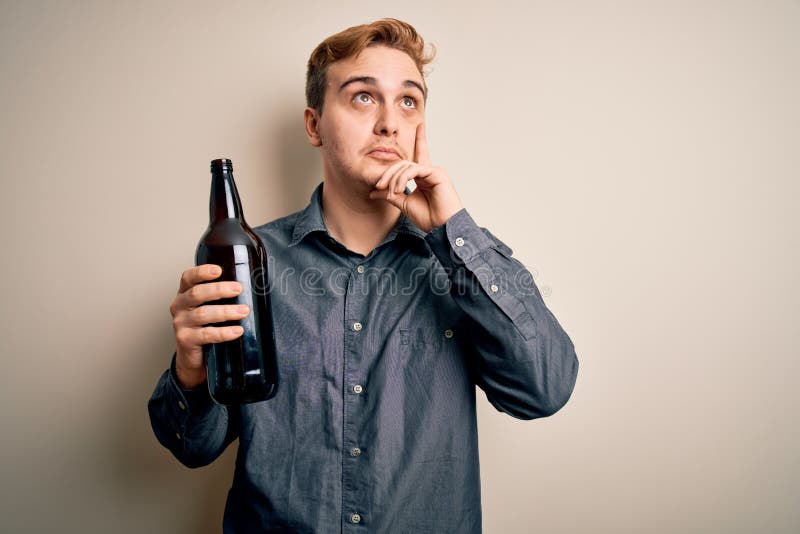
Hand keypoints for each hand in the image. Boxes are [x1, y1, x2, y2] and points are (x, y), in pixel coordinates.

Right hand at [169, 264, 248, 388]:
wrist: (194, 358)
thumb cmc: (205, 328)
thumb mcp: (209, 308)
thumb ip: (220, 297)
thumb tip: (249, 287)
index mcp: (185, 294)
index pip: (188, 278)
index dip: (201, 272)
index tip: (218, 270)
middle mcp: (180, 306)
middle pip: (197, 294)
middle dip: (219, 290)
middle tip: (238, 289)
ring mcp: (181, 324)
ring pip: (203, 314)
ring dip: (226, 311)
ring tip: (244, 311)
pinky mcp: (185, 340)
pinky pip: (206, 335)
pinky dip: (224, 332)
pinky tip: (237, 331)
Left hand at [368, 122, 462, 232]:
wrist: (441, 227)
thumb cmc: (428, 217)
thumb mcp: (403, 204)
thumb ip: (390, 195)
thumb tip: (373, 192)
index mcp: (423, 177)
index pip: (419, 154)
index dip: (420, 139)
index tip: (420, 125)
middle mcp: (429, 171)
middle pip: (403, 163)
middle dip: (388, 174)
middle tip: (379, 186)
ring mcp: (434, 171)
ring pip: (407, 166)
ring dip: (395, 179)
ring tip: (392, 193)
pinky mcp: (437, 174)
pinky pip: (415, 170)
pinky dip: (403, 178)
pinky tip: (399, 189)